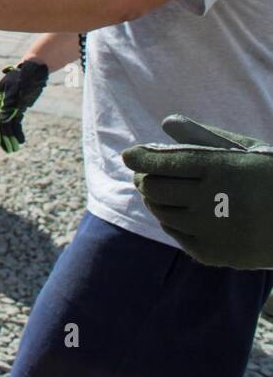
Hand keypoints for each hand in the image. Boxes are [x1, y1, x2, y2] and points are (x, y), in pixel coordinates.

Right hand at [0, 60, 47, 152]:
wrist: (34, 70)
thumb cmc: (25, 78)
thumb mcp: (16, 90)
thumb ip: (8, 104)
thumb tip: (1, 120)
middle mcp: (0, 103)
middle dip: (2, 138)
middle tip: (8, 150)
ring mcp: (8, 106)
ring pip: (7, 125)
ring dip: (10, 137)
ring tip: (14, 149)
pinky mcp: (17, 108)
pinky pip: (15, 122)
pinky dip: (17, 131)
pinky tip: (20, 141)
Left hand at [121, 116, 272, 268]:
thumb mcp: (246, 151)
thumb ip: (204, 136)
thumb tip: (166, 122)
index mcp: (222, 169)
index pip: (163, 162)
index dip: (139, 157)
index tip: (130, 155)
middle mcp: (213, 200)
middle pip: (153, 188)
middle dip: (144, 178)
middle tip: (144, 174)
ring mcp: (212, 230)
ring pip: (160, 211)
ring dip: (154, 199)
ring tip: (161, 191)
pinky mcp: (213, 254)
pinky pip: (175, 234)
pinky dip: (171, 221)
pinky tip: (181, 212)